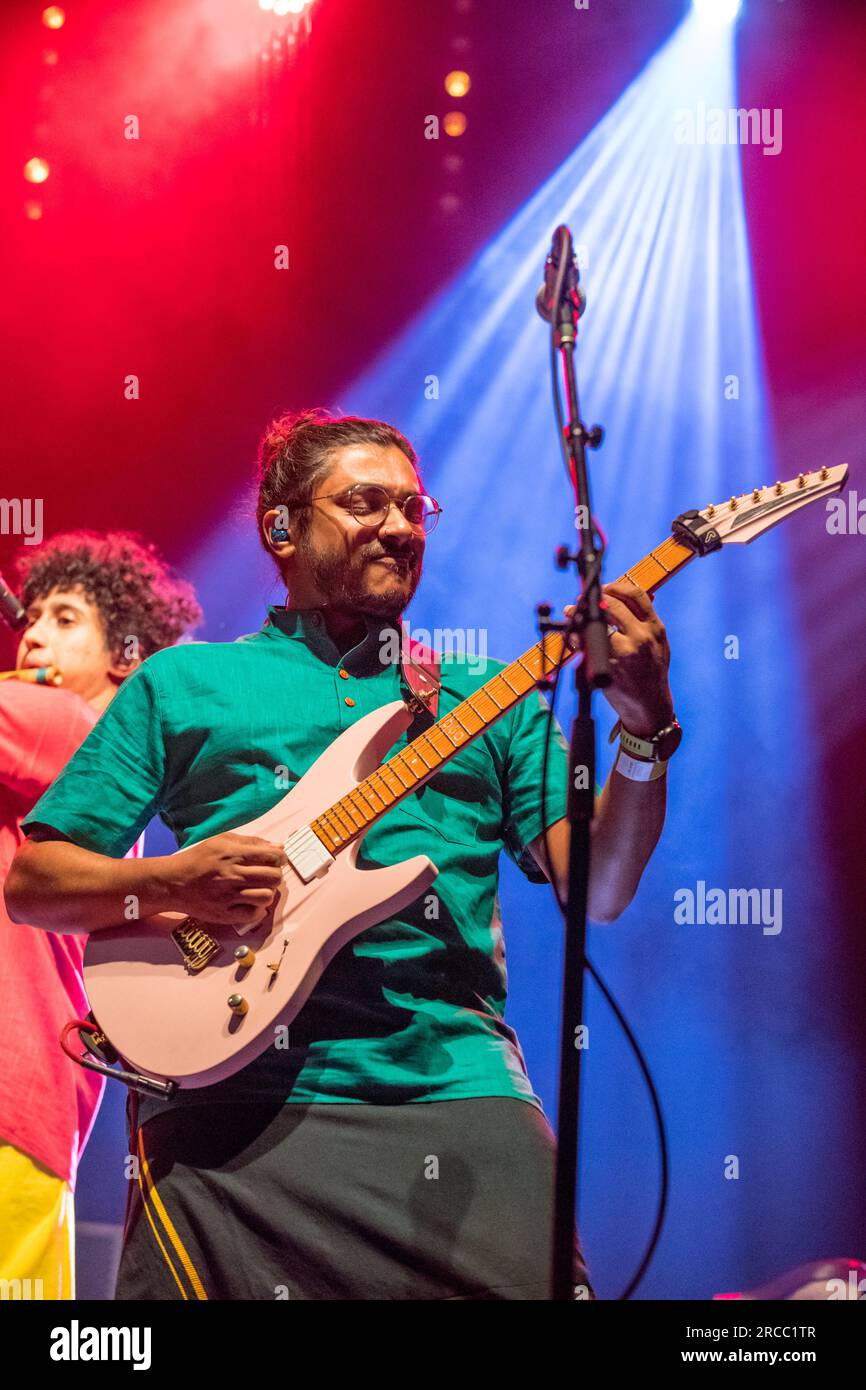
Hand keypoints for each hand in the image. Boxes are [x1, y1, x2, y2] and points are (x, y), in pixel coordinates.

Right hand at [166, 832, 287, 928]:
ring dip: (267, 892)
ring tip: (259, 889)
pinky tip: (251, 902)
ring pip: (267, 897)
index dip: (280, 858)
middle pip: (274, 878)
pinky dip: (257, 909)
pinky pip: (254, 914)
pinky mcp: (225, 914)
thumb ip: (251, 842)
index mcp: (233, 854)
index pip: (272, 856)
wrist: (173, 882)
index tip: (277, 860)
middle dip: (276, 875)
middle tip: (267, 875)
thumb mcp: (222, 841)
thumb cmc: (199, 859)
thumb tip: (279, 847)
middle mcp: (232, 875)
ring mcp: (229, 896)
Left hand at [566, 580, 673, 737]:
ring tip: (571, 613)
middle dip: (594, 599)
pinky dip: (576, 638)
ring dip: (579, 615)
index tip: (604, 588)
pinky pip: (586, 645)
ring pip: (597, 624)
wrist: (651, 707)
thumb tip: (624, 598)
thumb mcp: (658, 644)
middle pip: (614, 605)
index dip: (616, 587)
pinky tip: (572, 636)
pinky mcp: (609, 666)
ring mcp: (625, 652)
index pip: (637, 594)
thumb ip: (645, 622)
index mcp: (655, 628)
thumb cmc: (652, 673)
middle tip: (581, 600)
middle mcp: (642, 637)